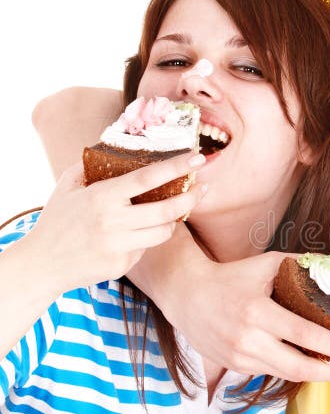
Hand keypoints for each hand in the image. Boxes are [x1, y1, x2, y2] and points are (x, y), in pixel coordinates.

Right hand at [29, 153, 206, 292]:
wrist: (42, 264)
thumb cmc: (57, 220)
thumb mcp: (68, 185)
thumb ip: (92, 165)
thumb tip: (119, 148)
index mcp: (101, 197)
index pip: (148, 179)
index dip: (176, 167)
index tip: (197, 158)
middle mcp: (113, 222)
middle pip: (167, 210)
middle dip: (191, 197)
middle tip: (203, 188)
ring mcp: (119, 246)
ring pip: (163, 232)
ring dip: (172, 220)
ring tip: (173, 209)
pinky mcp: (123, 265)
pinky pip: (146, 248)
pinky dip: (145, 239)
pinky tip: (133, 236)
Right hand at [156, 250, 329, 381]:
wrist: (186, 296)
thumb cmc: (232, 277)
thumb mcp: (267, 264)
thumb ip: (302, 266)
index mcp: (257, 311)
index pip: (303, 333)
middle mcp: (247, 339)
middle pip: (298, 367)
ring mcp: (240, 357)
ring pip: (287, 374)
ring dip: (316, 374)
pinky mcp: (235, 366)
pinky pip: (272, 371)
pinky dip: (293, 368)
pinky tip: (309, 360)